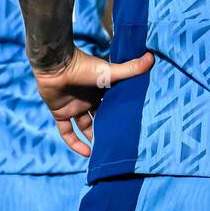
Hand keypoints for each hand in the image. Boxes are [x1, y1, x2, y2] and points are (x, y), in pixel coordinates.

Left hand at [33, 47, 154, 156]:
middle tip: (118, 144)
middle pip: (99, 118)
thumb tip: (152, 57)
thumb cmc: (85, 67)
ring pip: (84, 127)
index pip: (112, 105)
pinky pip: (67, 132)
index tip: (130, 128)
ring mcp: (74, 107)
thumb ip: (131, 69)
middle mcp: (88, 99)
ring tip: (104, 152)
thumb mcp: (111, 71)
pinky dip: (74, 143)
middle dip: (106, 130)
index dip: (119, 116)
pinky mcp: (60, 113)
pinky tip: (86, 153)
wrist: (57, 65)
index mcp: (101, 90)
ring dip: (92, 139)